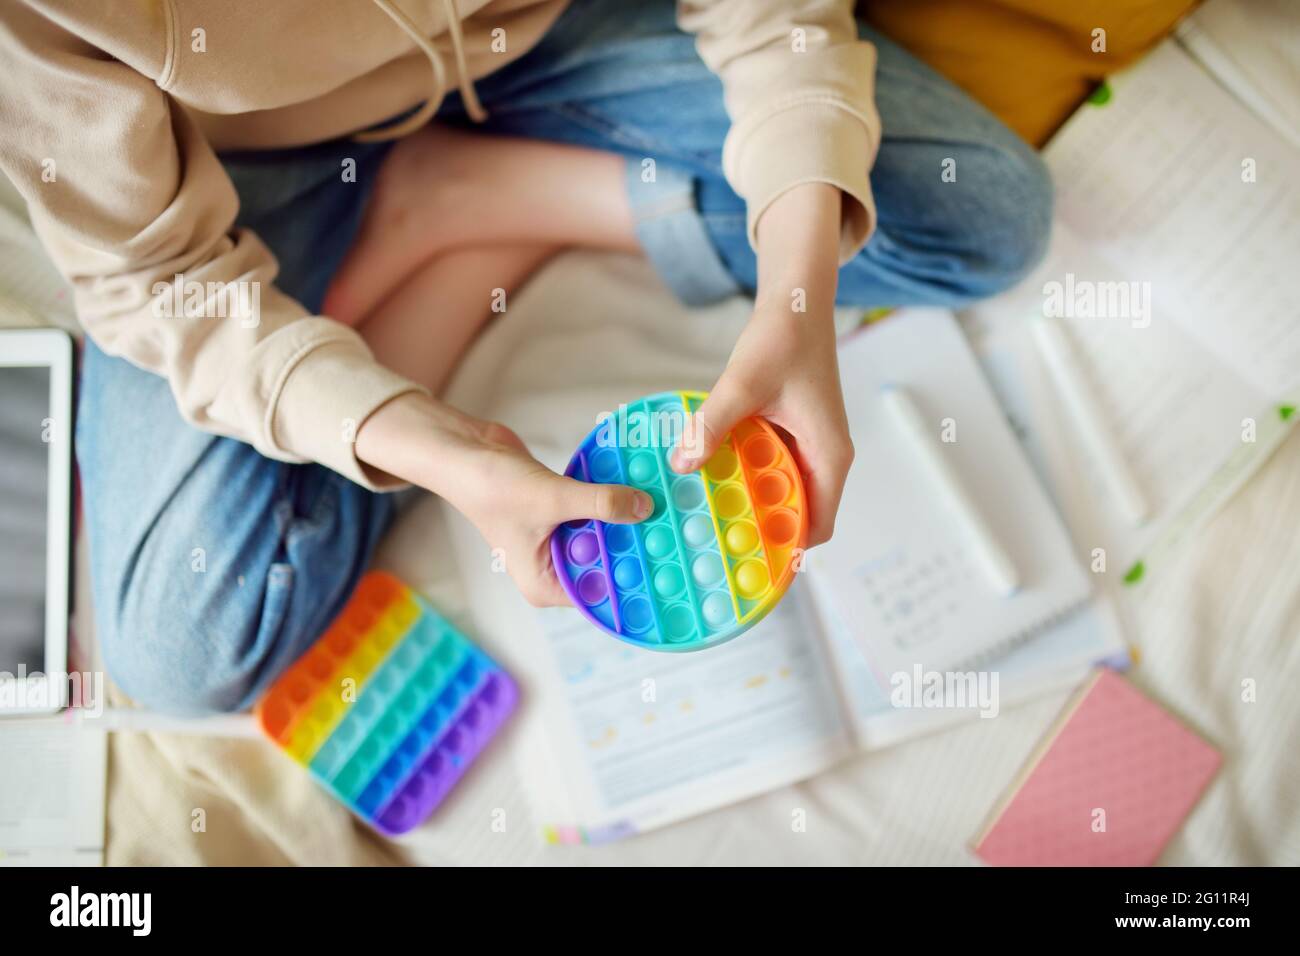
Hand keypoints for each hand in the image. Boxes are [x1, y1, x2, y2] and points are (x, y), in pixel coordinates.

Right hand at [355, 394, 651, 605]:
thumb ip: (600, 504)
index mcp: (545, 584)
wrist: (465, 451)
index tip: (670, 573)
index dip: (634, 585)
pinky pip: (596, 512)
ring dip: (627, 522)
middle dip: (636, 549)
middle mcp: (553, 568)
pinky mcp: (561, 513)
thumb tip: (644, 507)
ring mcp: (557, 540)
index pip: (600, 595)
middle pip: (606, 565)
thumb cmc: (491, 486)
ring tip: (670, 512)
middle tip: (677, 537)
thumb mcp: (552, 498)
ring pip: (604, 536)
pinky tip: (643, 489)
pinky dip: (612, 501)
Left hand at [670, 183, 852, 545]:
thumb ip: (713, 424)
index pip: (816, 527)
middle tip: (715, 556)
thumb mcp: (743, 383)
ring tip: (707, 526)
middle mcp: (825, 458)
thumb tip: (682, 463)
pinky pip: (772, 472)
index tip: (751, 576)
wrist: (796, 302)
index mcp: (828, 455)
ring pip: (783, 495)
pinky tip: (710, 483)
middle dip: (761, 537)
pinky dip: (747, 482)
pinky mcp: (793, 436)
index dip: (788, 556)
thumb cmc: (783, 338)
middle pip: (797, 517)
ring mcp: (810, 448)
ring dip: (752, 509)